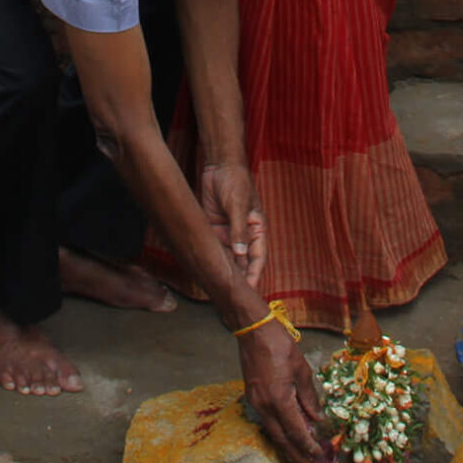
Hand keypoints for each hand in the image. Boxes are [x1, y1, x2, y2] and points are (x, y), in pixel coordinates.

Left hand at [200, 163, 267, 285]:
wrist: (219, 165)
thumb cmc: (236, 181)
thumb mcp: (238, 205)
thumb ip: (239, 229)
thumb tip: (241, 253)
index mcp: (257, 230)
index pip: (257, 259)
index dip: (253, 276)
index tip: (247, 293)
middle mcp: (244, 235)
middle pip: (242, 262)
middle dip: (237, 279)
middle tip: (228, 297)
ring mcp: (228, 233)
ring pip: (227, 258)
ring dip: (222, 271)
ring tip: (215, 289)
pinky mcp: (214, 229)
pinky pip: (214, 248)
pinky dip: (210, 258)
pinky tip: (204, 270)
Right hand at [239, 321, 326, 462]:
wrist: (253, 330)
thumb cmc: (279, 344)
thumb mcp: (301, 369)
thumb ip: (309, 396)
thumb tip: (317, 418)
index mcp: (279, 399)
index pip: (296, 431)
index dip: (308, 445)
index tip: (319, 453)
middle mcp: (264, 405)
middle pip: (281, 438)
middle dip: (295, 453)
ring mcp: (255, 402)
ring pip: (271, 431)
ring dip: (285, 444)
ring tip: (298, 453)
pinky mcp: (251, 396)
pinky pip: (266, 420)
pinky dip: (277, 430)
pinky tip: (285, 432)